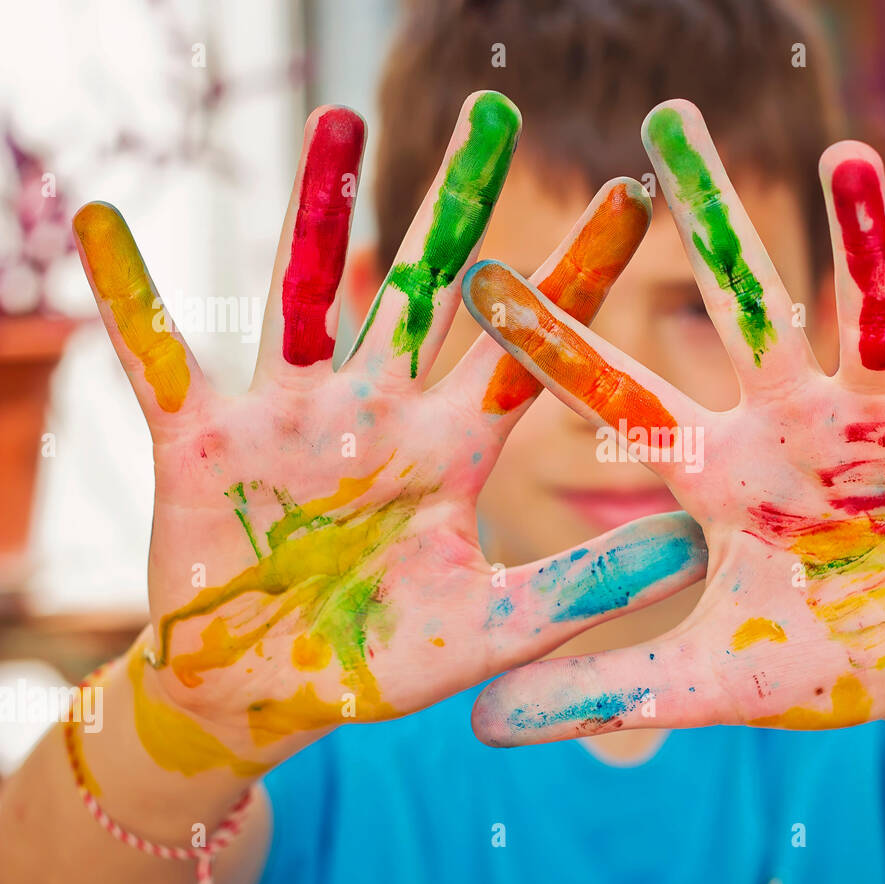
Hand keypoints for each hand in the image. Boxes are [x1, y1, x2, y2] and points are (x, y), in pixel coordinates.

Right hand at [72, 93, 704, 772]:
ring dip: (321, 210)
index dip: (574, 277)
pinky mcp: (205, 438)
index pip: (523, 350)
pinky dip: (134, 298)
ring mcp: (293, 416)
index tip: (629, 197)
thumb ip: (585, 587)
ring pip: (311, 295)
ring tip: (338, 119)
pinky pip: (164, 358)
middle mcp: (380, 412)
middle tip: (493, 110)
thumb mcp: (494, 627)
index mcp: (453, 451)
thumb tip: (699, 550)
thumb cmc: (385, 662)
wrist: (270, 693)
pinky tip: (106, 220)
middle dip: (458, 203)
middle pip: (427, 289)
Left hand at [462, 99, 884, 744]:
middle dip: (710, 220)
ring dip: (865, 241)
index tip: (485, 280)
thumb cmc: (820, 659)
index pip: (630, 400)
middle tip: (668, 118)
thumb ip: (605, 689)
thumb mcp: (709, 679)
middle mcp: (799, 427)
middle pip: (747, 310)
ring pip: (874, 316)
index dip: (559, 347)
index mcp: (727, 473)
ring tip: (846, 155)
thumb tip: (481, 728)